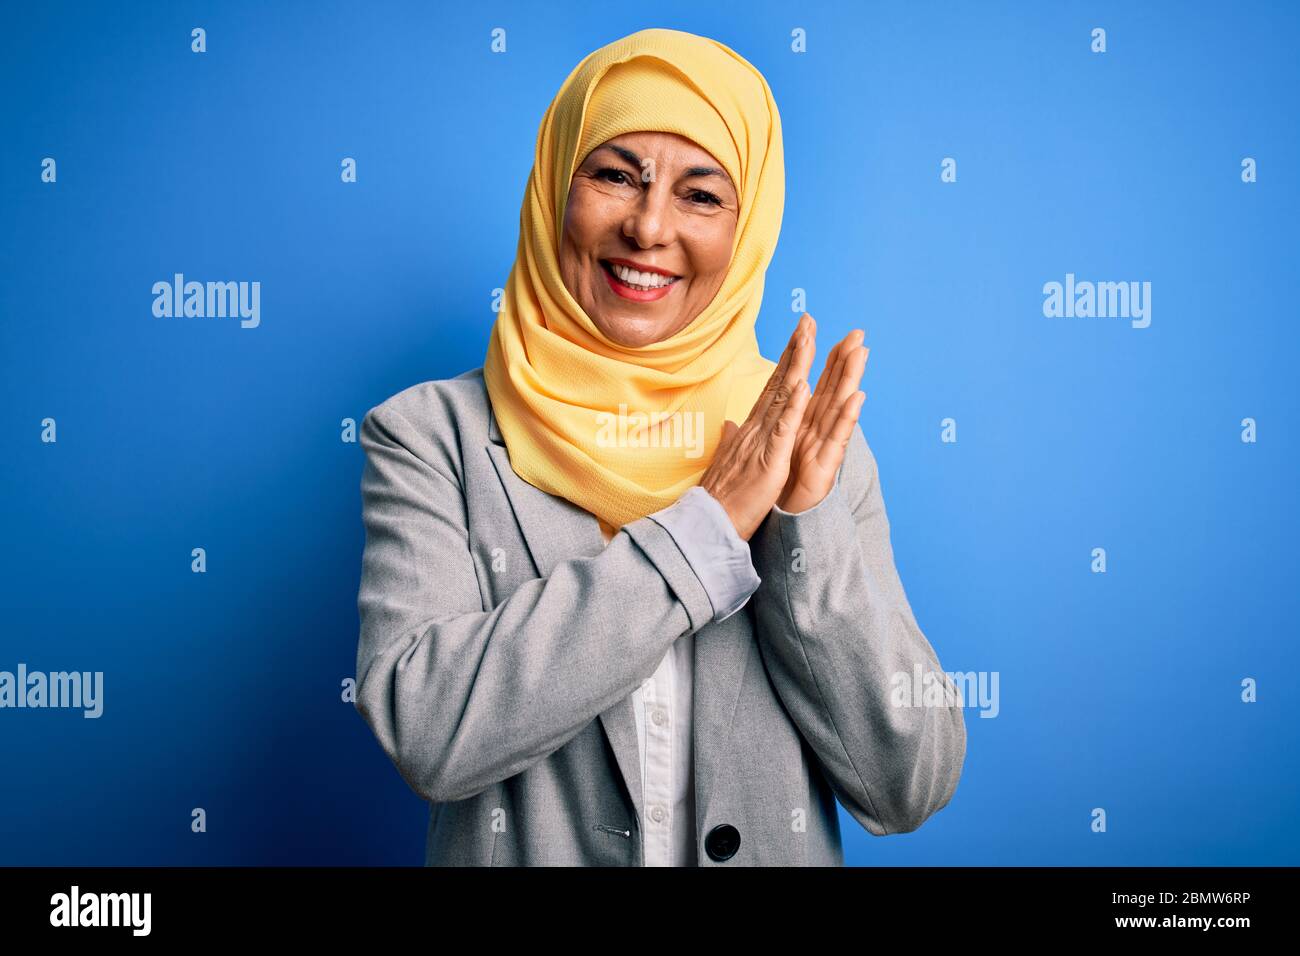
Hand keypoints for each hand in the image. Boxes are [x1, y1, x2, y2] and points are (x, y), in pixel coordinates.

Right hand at [700, 313, 814, 540]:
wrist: (709, 523)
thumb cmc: (721, 496)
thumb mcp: (730, 460)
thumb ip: (733, 439)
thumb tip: (730, 424)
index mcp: (753, 429)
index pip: (773, 386)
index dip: (787, 359)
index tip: (799, 334)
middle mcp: (757, 428)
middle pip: (780, 381)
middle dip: (795, 350)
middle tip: (808, 319)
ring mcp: (762, 441)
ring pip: (783, 397)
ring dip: (798, 366)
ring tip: (809, 338)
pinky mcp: (769, 460)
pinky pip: (783, 429)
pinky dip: (793, 407)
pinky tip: (803, 386)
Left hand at [776, 315, 867, 513]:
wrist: (772, 523)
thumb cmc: (768, 491)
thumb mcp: (762, 453)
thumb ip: (764, 431)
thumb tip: (755, 416)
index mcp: (799, 427)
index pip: (810, 386)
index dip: (815, 360)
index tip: (819, 332)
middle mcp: (815, 435)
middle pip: (831, 391)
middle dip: (843, 362)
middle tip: (857, 333)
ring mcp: (823, 450)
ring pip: (839, 409)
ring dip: (850, 380)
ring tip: (862, 353)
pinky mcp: (825, 469)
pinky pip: (837, 440)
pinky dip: (845, 418)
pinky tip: (855, 397)